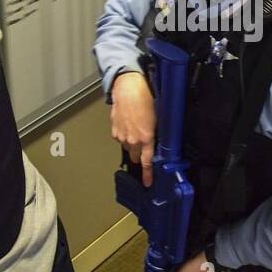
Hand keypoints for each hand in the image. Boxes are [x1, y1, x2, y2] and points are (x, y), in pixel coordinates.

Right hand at [110, 71, 155, 186]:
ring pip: (127, 146)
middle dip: (139, 154)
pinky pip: (120, 138)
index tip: (148, 183)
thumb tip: (157, 142)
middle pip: (135, 157)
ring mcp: (122, 136)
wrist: (128, 88)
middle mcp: (133, 140)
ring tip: (135, 128)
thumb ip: (155, 133)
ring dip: (132, 142)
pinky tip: (128, 124)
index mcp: (146, 138)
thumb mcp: (157, 117)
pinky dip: (124, 134)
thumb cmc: (144, 98)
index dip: (147, 174)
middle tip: (143, 145)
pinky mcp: (114, 130)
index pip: (147, 161)